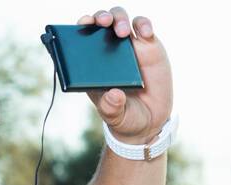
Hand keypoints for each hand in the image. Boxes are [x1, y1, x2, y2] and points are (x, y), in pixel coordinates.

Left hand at [76, 8, 173, 144]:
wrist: (150, 121)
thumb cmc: (126, 116)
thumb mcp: (116, 117)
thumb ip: (111, 108)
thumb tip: (114, 95)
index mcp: (93, 64)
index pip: (82, 38)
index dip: (80, 27)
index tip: (81, 25)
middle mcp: (109, 50)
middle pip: (101, 22)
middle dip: (99, 17)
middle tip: (102, 22)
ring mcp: (128, 46)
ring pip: (120, 19)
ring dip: (119, 19)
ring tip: (122, 32)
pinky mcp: (148, 46)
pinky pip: (143, 27)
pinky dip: (143, 24)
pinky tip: (145, 32)